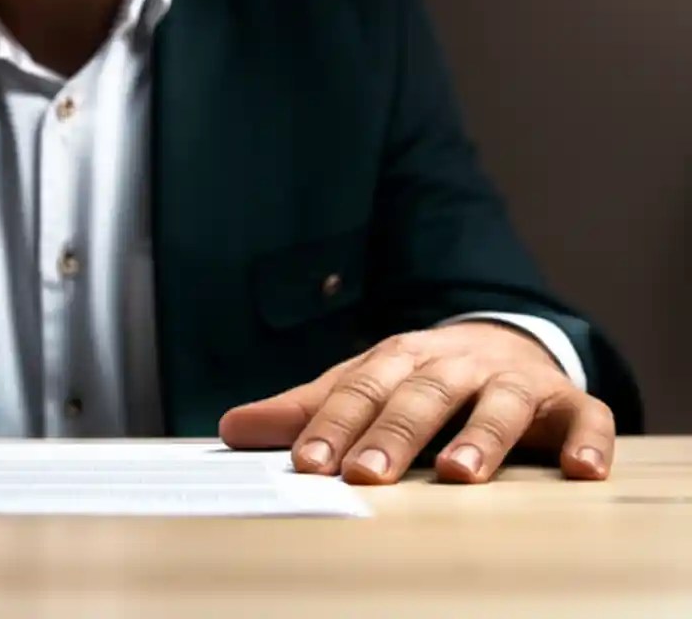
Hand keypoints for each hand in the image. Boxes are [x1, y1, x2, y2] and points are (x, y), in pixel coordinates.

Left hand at [218, 322, 614, 483]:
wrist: (503, 343)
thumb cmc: (419, 380)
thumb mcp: (361, 387)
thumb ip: (304, 411)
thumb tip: (231, 429)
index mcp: (398, 361)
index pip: (360, 391)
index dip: (333, 425)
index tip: (307, 463)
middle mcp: (455, 366)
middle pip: (422, 397)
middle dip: (394, 435)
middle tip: (366, 474)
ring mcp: (513, 383)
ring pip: (499, 405)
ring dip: (482, 438)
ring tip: (460, 474)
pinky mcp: (568, 404)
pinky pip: (585, 419)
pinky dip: (587, 442)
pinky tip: (581, 470)